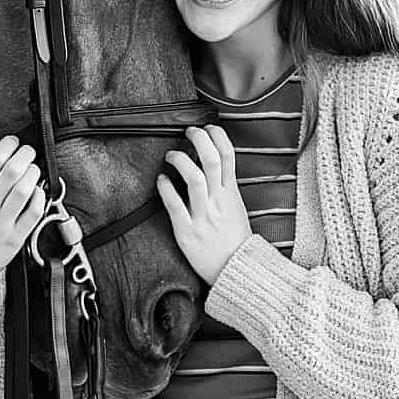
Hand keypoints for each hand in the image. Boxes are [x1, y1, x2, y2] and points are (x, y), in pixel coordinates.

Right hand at [0, 135, 47, 281]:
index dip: (8, 145)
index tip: (13, 142)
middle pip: (13, 171)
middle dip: (26, 155)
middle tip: (29, 152)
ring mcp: (3, 222)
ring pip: (24, 190)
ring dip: (34, 174)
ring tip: (34, 169)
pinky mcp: (16, 237)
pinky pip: (34, 213)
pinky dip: (40, 197)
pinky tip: (39, 191)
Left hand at [156, 124, 250, 285]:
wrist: (236, 270)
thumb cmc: (234, 240)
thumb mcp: (236, 208)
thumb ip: (225, 187)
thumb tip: (211, 164)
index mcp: (231, 194)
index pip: (228, 156)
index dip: (217, 136)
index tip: (207, 128)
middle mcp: (218, 202)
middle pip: (211, 160)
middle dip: (199, 139)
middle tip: (189, 133)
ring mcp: (203, 216)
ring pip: (194, 179)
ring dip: (180, 160)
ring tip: (171, 155)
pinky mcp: (187, 232)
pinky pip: (176, 206)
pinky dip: (166, 189)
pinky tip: (161, 180)